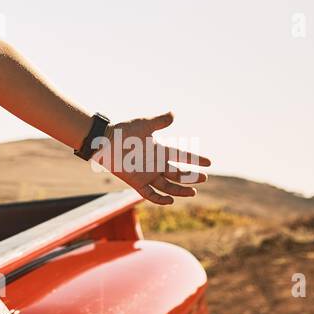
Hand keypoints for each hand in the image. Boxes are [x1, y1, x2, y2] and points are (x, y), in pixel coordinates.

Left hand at [87, 112, 209, 205]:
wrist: (105, 142)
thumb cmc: (123, 131)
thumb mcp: (143, 125)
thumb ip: (159, 121)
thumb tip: (173, 114)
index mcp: (160, 151)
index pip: (182, 156)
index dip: (195, 159)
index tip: (209, 162)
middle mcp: (156, 164)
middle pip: (178, 173)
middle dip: (191, 176)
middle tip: (203, 178)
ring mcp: (147, 175)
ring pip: (169, 185)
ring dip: (181, 189)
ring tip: (193, 192)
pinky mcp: (137, 183)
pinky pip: (151, 194)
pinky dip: (161, 199)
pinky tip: (171, 200)